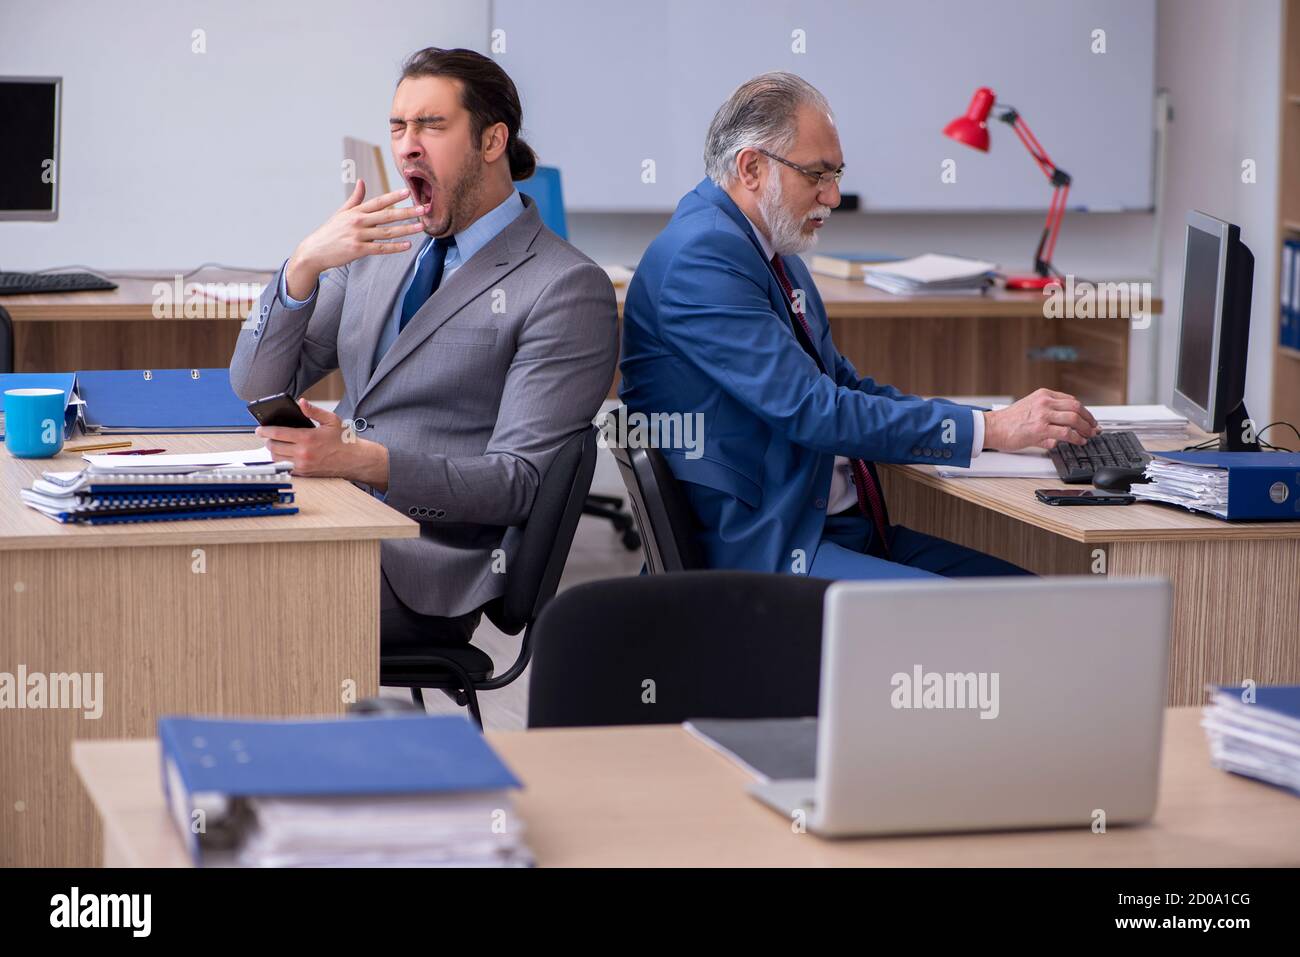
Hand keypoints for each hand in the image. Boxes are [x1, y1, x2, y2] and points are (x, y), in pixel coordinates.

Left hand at [256, 398, 388, 490]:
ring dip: (273, 451)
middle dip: (268, 441)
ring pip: (277, 458)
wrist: (355, 459)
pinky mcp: (305, 473)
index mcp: (307, 438)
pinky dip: (281, 461)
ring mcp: (303, 465)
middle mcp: (303, 453)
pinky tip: (283, 455)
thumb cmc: (344, 440)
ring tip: (274, 445)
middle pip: (274, 447)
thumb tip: (301, 402)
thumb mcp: (331, 420)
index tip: (259, 429)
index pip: (278, 433)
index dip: (265, 430)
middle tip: (267, 436)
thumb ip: (314, 411)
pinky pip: (286, 468)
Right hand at [284, 180, 428, 299]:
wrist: (314, 251)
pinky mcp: (358, 250)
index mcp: (355, 211)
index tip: (408, 192)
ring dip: (406, 230)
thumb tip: (362, 181)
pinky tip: (408, 245)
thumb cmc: (330, 231)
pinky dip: (395, 247)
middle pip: (387, 215)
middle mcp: (358, 221)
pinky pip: (381, 249)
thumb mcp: (341, 213)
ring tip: (421, 227)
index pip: (378, 201)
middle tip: (423, 209)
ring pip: (387, 232)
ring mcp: (358, 236)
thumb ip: (355, 198)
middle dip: (407, 212)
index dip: (394, 196)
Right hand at [982, 388, 1099, 451]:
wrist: (992, 427)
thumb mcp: (1029, 409)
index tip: (1088, 419)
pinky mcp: (1041, 429)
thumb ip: (1047, 417)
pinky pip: (1066, 433)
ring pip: (1074, 419)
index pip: (1071, 400)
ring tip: (1089, 435)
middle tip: (1094, 428)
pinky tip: (1079, 441)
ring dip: (1086, 429)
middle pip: (1077, 407)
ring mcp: (1043, 415)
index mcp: (1043, 395)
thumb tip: (1060, 431)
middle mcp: (1044, 402)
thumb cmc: (1007, 421)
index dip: (1083, 411)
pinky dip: (1077, 438)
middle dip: (1089, 419)